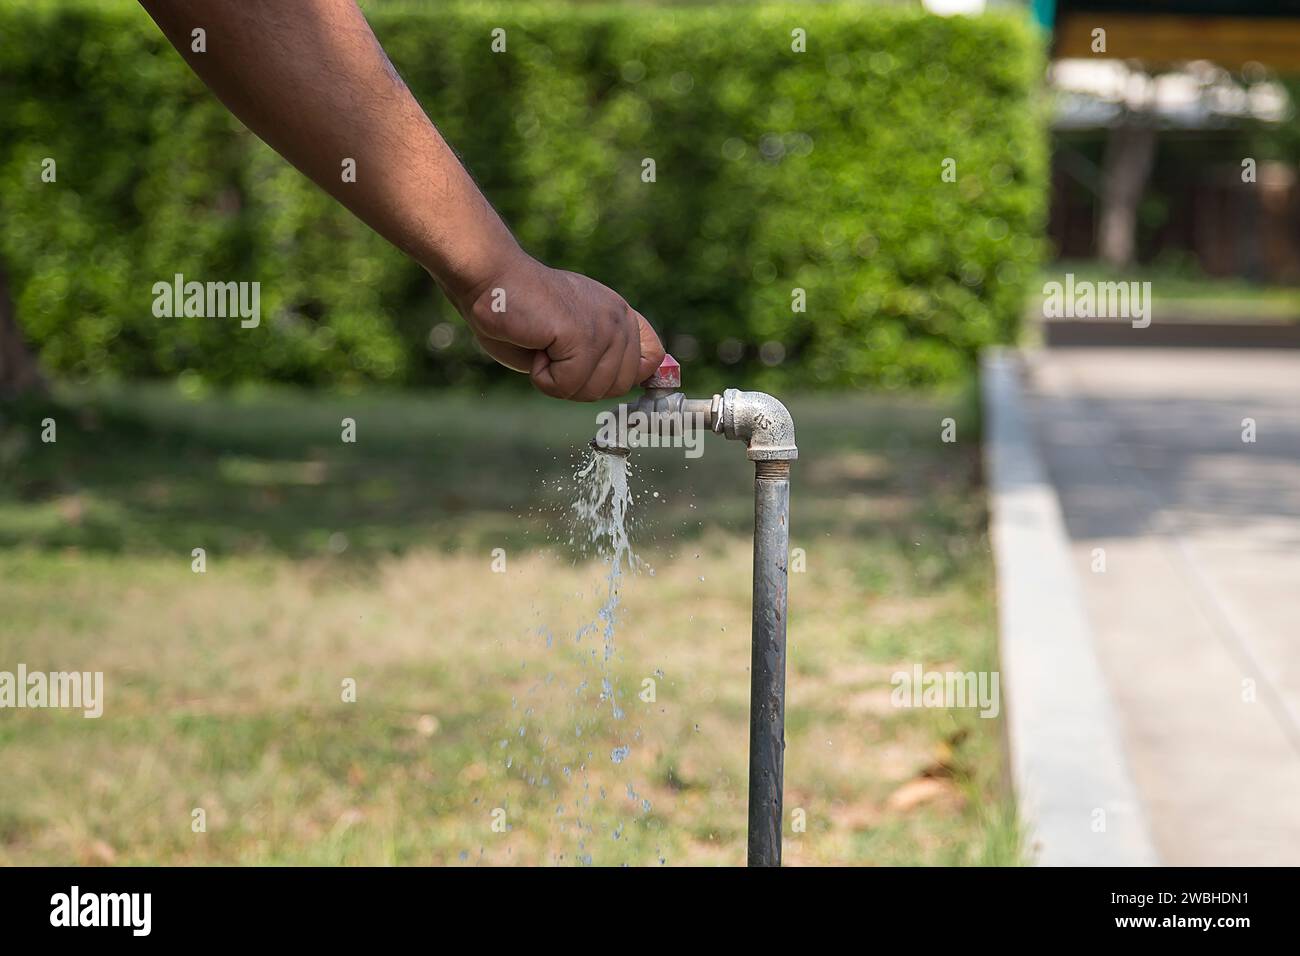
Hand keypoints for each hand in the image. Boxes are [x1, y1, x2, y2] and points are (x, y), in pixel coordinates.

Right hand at [456, 252, 664, 400]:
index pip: (653, 358)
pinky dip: (543, 378)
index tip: (597, 375)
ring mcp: (604, 325)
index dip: (630, 377)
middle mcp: (618, 317)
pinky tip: (534, 345)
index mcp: (618, 315)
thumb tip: (626, 384)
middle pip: (618, 387)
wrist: (489, 281)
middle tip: (552, 357)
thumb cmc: (518, 312)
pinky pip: (568, 384)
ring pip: (593, 391)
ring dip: (558, 382)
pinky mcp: (583, 334)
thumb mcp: (568, 340)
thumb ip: (599, 359)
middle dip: (580, 385)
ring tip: (541, 346)